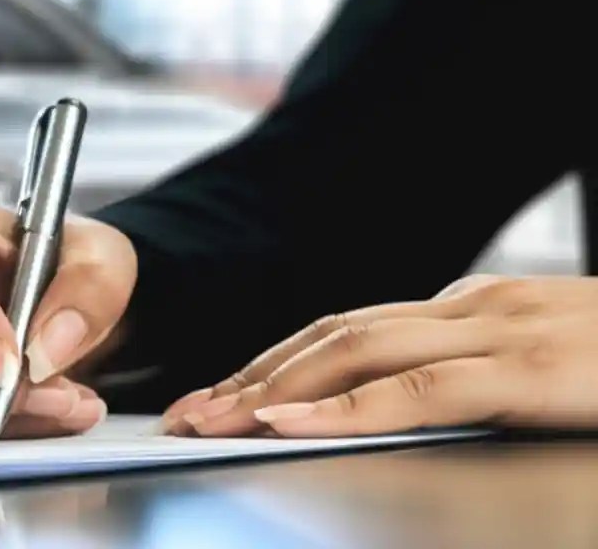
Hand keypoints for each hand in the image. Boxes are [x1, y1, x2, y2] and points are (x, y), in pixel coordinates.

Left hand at [160, 275, 597, 436]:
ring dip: (274, 387)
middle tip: (187, 413)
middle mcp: (472, 308)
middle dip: (250, 375)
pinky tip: (293, 423)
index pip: (345, 329)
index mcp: (471, 310)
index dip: (272, 362)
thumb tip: (393, 404)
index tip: (216, 396)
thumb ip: (473, 377)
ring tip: (213, 419)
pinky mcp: (536, 368)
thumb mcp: (545, 365)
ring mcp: (503, 330)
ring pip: (357, 350)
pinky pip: (422, 389)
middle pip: (331, 334)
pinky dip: (348, 406)